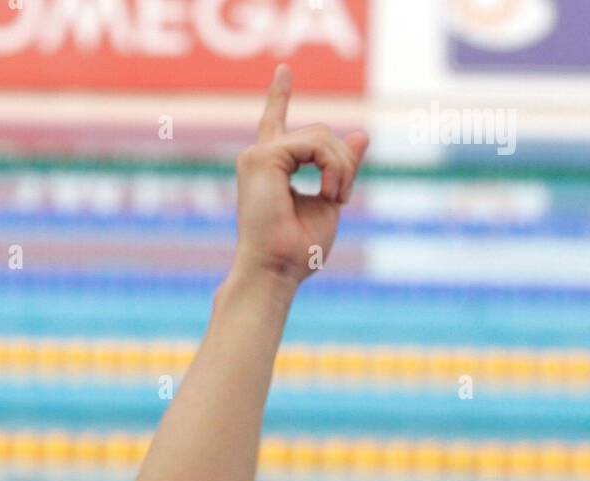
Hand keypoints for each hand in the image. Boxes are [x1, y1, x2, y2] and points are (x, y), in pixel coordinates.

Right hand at [232, 63, 369, 286]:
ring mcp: (258, 156)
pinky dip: (332, 167)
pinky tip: (330, 193)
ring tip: (336, 198)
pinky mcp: (262, 158)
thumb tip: (361, 134)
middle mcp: (260, 159)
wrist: (277, 271)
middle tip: (342, 198)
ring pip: (320, 135)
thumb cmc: (298, 251)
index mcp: (271, 170)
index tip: (284, 70)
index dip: (279, 97)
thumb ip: (343, 168)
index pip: (276, 124)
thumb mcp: (330, 201)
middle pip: (318, 134)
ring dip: (340, 167)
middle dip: (342, 162)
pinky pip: (314, 143)